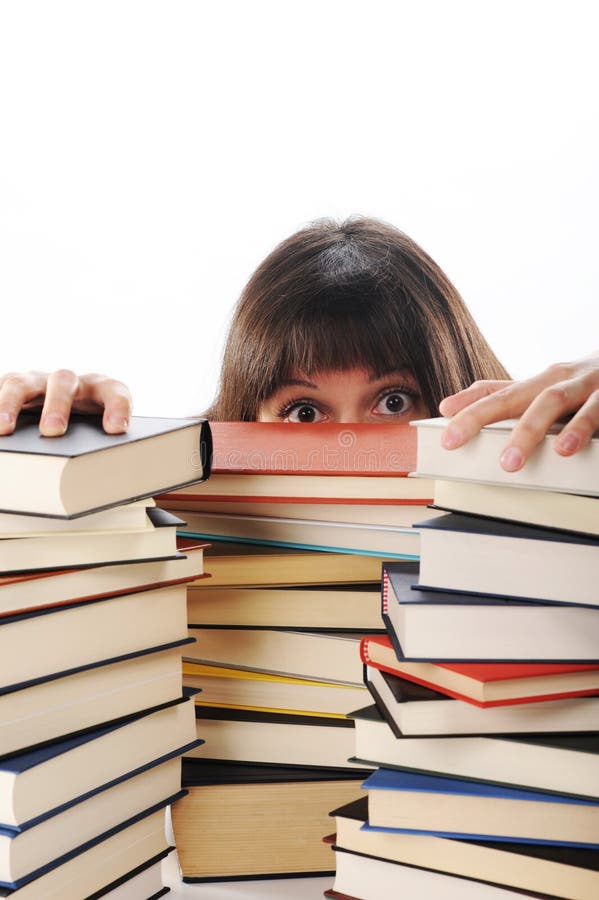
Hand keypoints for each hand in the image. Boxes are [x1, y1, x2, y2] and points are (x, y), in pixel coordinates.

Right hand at [0, 370, 131, 436]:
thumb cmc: (86, 428)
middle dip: (57, 406)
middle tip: (52, 431)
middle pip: (63, 382)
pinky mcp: (11, 387)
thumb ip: (102, 446)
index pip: (114, 391)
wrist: (66, 410)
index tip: (115, 429)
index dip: (117, 407)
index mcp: (100, 390)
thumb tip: (98, 474)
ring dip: (10, 404)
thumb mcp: (98, 435)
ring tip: (3, 429)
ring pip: (21, 383)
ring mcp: (37, 382)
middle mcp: (68, 382)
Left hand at [438, 352, 598, 470]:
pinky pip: (598, 411)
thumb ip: (504, 396)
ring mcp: (588, 385)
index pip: (497, 393)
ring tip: (511, 460)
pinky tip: (567, 448)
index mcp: (542, 383)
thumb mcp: (546, 390)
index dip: (467, 407)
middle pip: (516, 395)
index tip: (443, 427)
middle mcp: (561, 380)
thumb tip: (450, 406)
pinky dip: (581, 429)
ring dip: (530, 429)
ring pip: (554, 401)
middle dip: (483, 417)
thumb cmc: (586, 383)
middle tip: (457, 440)